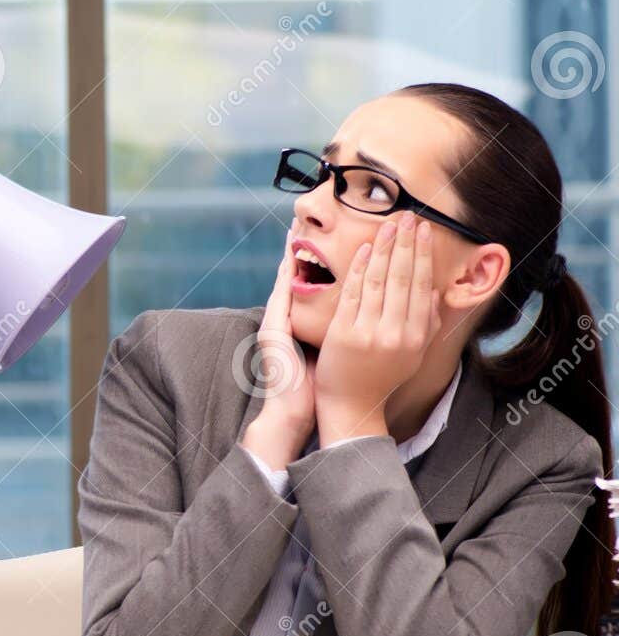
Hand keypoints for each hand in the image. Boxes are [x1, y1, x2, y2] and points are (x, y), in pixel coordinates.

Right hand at [241, 229, 316, 470]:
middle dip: (298, 250)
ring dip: (289, 256)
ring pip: (283, 281)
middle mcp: (283, 320)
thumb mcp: (331, 351)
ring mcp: (274, 324)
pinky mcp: (271, 331)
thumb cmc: (318, 387)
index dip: (315, 262)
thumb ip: (339, 330)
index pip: (307, 286)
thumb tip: (365, 316)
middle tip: (299, 222)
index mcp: (297, 324)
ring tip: (292, 230)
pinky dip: (285, 275)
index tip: (320, 240)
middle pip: (292, 277)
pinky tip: (290, 259)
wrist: (294, 413)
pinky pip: (279, 296)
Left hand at [314, 212, 440, 443]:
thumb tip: (439, 293)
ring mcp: (370, 333)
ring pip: (380, 281)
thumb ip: (426, 323)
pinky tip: (366, 248)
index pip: (423, 286)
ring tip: (389, 224)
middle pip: (404, 278)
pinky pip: (354, 293)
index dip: (424, 256)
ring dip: (385, 248)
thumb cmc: (382, 376)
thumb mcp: (413, 353)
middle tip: (409, 216)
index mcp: (418, 337)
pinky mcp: (344, 333)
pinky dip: (361, 268)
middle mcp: (397, 334)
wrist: (352, 405)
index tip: (425, 231)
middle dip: (407, 243)